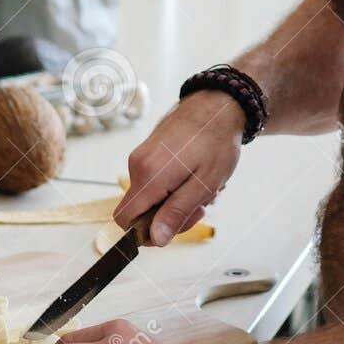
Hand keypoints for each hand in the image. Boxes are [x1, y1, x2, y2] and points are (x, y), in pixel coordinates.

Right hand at [113, 90, 243, 245]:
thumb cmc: (215, 143)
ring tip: (203, 183)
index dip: (146, 232)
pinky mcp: (148, 152)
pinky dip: (175, 185)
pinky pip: (155, 181)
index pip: (125, 220)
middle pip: (141, 211)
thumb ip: (176, 213)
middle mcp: (137, 165)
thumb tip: (155, 239)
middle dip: (171, 214)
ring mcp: (141, 157)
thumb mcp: (203, 184)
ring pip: (151, 196)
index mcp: (148, 176)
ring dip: (177, 198)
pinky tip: (196, 174)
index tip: (176, 224)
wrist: (218, 104)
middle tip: (202, 204)